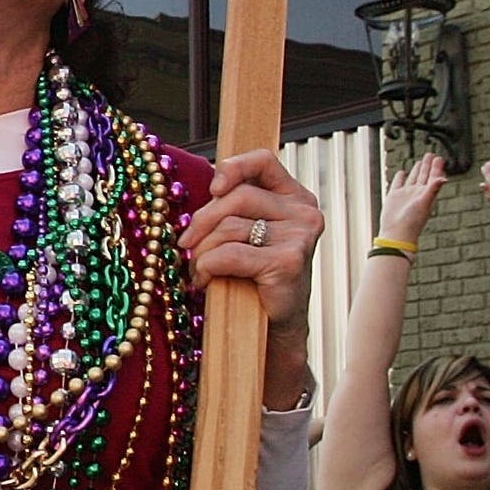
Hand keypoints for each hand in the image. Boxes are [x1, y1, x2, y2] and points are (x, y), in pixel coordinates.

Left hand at [176, 150, 323, 340]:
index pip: (264, 161)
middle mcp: (304, 213)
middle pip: (237, 197)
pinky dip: (207, 267)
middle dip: (202, 221)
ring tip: (197, 269)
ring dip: (202, 251)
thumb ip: (235, 205)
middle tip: (185, 244)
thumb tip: (206, 189)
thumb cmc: (256, 277)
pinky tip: (204, 281)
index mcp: (296, 198)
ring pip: (229, 226)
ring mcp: (299, 237)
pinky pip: (230, 254)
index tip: (213, 188)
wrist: (277, 328)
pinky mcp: (288, 263)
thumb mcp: (249, 232)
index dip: (234, 167)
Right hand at [379, 152, 446, 242]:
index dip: (436, 168)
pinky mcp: (394, 196)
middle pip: (424, 176)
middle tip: (431, 154)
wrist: (396, 233)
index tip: (440, 158)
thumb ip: (433, 189)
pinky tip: (402, 172)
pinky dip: (401, 177)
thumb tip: (444, 178)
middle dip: (428, 165)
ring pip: (413, 178)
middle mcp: (417, 194)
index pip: (433, 178)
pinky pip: (398, 183)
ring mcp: (406, 195)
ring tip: (420, 161)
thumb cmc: (412, 221)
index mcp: (426, 194)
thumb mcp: (424, 203)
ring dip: (417, 169)